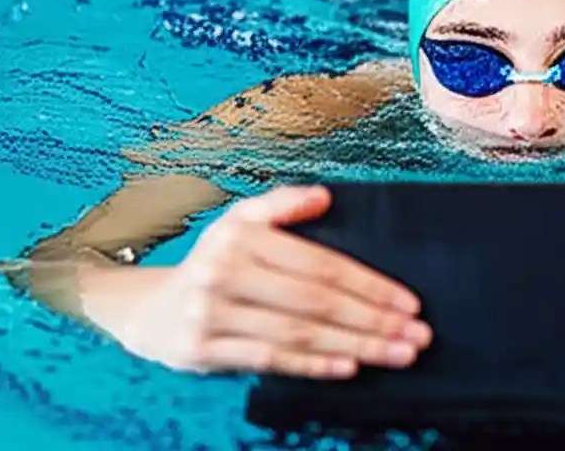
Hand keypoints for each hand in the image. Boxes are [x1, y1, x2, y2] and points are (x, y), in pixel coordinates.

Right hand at [108, 186, 431, 378]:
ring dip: (355, 346)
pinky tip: (348, 368)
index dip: (368, 285)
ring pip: (297, 334)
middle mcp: (224, 272)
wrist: (149, 310)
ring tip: (396, 354)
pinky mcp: (202, 350)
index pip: (320, 264)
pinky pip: (268, 359)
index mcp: (241, 236)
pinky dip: (312, 366)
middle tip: (415, 336)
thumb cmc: (212, 264)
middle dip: (372, 320)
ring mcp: (211, 313)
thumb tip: (324, 196)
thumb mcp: (239, 222)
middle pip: (315, 301)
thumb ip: (282, 205)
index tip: (408, 302)